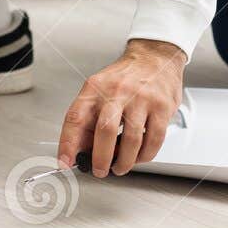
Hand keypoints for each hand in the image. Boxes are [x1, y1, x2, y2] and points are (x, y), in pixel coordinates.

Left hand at [57, 38, 185, 177]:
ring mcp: (141, 99)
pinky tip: (139, 156)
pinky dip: (145, 155)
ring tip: (120, 166)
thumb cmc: (125, 78)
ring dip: (124, 162)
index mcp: (95, 88)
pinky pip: (153, 140)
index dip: (68, 143)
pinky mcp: (161, 107)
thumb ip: (89, 118)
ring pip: (131, 140)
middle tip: (100, 170)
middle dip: (101, 158)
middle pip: (105, 131)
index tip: (66, 162)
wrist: (155, 57)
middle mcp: (116, 92)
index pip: (76, 117)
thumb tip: (79, 149)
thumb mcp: (99, 89)